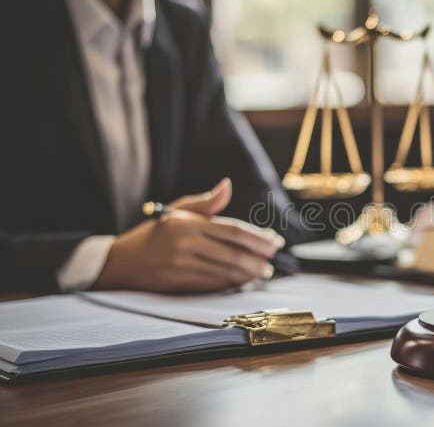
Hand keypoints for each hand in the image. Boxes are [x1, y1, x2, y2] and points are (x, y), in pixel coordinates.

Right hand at [93, 178, 284, 292]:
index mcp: (188, 224)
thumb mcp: (177, 210)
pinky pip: (214, 285)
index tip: (275, 241)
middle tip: (273, 261)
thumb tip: (227, 185)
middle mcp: (186, 245)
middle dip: (258, 259)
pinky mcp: (180, 284)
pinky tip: (244, 281)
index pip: (232, 231)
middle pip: (233, 254)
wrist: (121, 262)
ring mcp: (183, 267)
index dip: (258, 238)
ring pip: (226, 272)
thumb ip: (206, 202)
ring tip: (263, 272)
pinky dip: (232, 283)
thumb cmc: (155, 232)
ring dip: (249, 274)